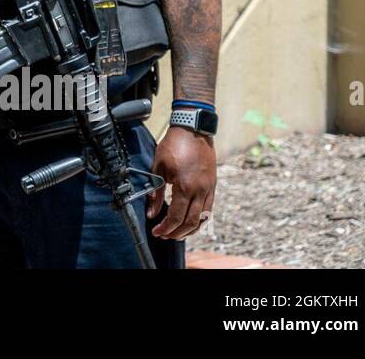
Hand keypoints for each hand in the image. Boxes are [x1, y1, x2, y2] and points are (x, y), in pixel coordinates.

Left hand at [147, 125, 216, 239]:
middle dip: (177, 232)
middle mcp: (200, 191)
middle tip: (165, 235)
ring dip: (190, 229)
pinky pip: (209, 209)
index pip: (176, 216)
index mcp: (184, 187)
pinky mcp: (213, 186)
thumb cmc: (173, 146)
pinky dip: (200, 219)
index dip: (165, 227)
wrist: (193, 130)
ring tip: (177, 233)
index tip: (157, 231)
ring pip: (202, 218)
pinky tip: (191, 222)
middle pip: (190, 222)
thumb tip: (151, 213)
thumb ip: (155, 192)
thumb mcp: (158, 167)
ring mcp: (209, 189)